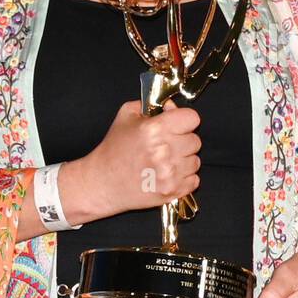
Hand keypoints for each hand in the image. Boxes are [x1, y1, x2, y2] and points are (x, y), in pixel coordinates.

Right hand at [59, 99, 199, 221]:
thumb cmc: (114, 149)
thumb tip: (172, 107)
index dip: (184, 120)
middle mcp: (165, 150)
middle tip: (166, 146)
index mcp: (155, 129)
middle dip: (182, 141)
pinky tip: (168, 175)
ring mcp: (170, 173)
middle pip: (195, 140)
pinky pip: (194, 180)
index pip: (192, 118)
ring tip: (165, 162)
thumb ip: (150, 106)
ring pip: (195, 161)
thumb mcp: (126, 116)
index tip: (177, 125)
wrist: (102, 182)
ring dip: (183, 161)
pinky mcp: (172, 191)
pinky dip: (184, 178)